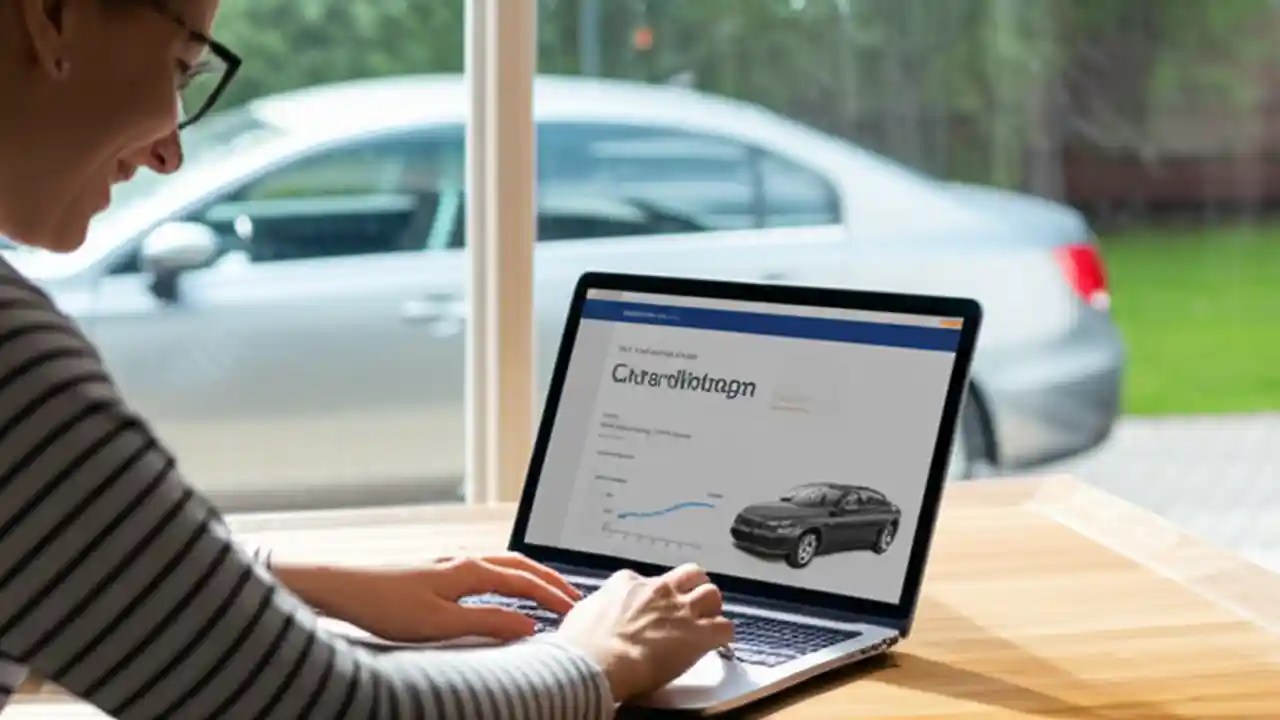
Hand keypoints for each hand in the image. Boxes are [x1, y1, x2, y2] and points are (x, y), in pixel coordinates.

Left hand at [274, 553, 579, 642]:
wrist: (344, 588)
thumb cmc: (385, 604)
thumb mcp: (441, 622)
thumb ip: (487, 623)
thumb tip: (527, 626)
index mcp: (469, 570)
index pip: (524, 582)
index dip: (552, 595)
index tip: (574, 609)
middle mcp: (463, 561)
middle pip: (518, 565)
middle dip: (548, 579)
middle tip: (572, 595)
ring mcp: (449, 564)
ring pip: (502, 565)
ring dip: (529, 577)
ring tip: (546, 591)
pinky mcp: (435, 572)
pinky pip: (485, 571)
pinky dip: (507, 579)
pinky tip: (500, 592)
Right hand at [556, 563, 733, 700]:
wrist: (597, 661)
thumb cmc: (582, 644)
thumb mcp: (583, 612)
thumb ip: (598, 609)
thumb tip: (595, 616)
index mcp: (629, 583)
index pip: (651, 580)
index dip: (655, 594)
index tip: (653, 608)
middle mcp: (659, 590)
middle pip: (691, 574)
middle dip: (693, 588)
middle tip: (690, 606)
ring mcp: (681, 610)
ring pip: (712, 594)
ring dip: (711, 608)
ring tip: (707, 622)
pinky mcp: (698, 634)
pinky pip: (725, 627)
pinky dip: (723, 635)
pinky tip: (716, 643)